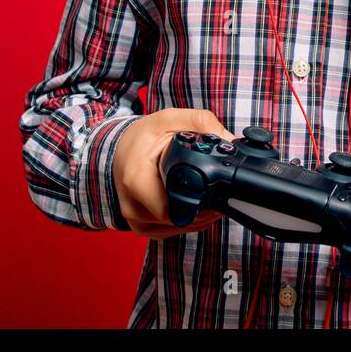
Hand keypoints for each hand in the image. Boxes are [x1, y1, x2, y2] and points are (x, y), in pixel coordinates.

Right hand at [112, 108, 236, 239]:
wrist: (120, 149)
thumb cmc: (143, 136)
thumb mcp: (170, 119)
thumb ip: (201, 123)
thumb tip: (230, 140)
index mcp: (136, 180)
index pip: (172, 209)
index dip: (199, 203)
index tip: (214, 190)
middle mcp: (132, 205)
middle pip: (178, 221)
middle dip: (202, 209)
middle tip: (216, 192)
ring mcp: (135, 220)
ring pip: (177, 230)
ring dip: (197, 218)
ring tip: (207, 196)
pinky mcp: (141, 227)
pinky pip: (171, 233)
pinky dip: (187, 221)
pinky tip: (195, 206)